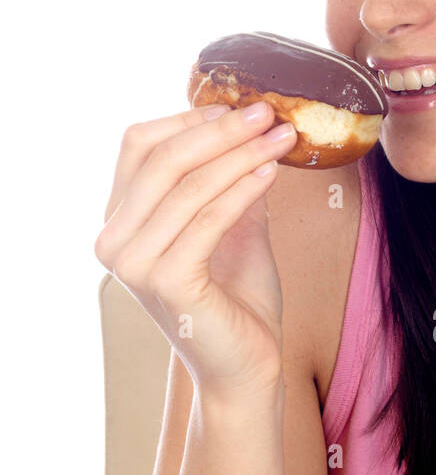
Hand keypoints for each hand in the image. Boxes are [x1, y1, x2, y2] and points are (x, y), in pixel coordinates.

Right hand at [94, 101, 297, 403]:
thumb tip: (248, 124)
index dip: (189, 120)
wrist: (247, 367)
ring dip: (240, 154)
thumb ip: (228, 180)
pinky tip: (272, 172)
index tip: (241, 106)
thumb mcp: (233, 226)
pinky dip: (243, 188)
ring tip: (282, 138)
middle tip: (268, 112)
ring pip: (188, 186)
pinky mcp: (166, 282)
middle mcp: (114, 241)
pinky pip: (208, 218)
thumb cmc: (239, 301)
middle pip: (162, 159)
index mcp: (119, 222)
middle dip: (220, 131)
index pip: (139, 146)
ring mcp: (134, 264)